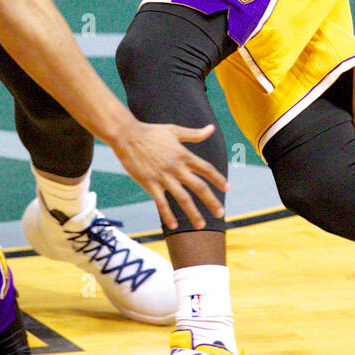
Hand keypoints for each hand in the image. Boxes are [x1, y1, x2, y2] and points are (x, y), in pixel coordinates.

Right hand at [110, 118, 227, 230]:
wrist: (127, 136)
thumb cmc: (151, 132)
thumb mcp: (175, 130)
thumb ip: (194, 134)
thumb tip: (211, 128)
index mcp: (184, 155)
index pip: (206, 169)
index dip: (218, 179)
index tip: (227, 188)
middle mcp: (176, 167)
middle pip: (199, 187)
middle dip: (211, 201)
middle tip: (221, 213)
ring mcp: (163, 177)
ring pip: (183, 198)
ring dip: (193, 213)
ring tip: (201, 225)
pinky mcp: (149, 183)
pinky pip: (161, 202)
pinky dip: (167, 214)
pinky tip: (173, 225)